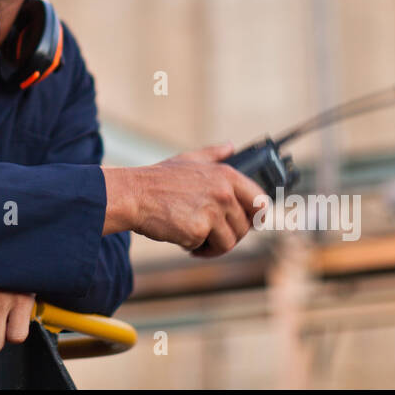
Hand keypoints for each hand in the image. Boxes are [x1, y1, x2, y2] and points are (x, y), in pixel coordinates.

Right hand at [102, 143, 269, 255]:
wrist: (133, 195)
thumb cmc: (159, 179)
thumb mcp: (189, 159)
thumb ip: (214, 154)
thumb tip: (231, 146)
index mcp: (226, 175)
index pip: (260, 201)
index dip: (257, 216)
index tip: (249, 223)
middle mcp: (223, 193)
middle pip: (245, 226)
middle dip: (230, 234)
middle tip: (213, 233)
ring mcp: (212, 212)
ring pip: (230, 242)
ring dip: (215, 246)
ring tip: (197, 239)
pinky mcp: (198, 230)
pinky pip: (208, 248)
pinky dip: (197, 248)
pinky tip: (184, 240)